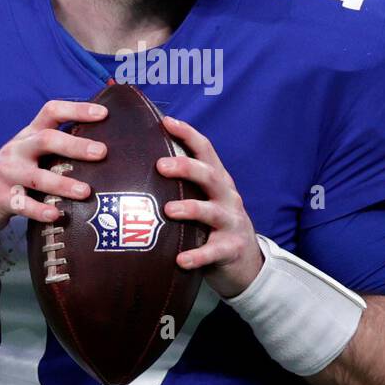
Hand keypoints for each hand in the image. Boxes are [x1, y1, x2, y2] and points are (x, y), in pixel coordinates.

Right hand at [0, 99, 107, 244]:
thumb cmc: (9, 176)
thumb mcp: (26, 155)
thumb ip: (53, 150)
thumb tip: (99, 149)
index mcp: (27, 136)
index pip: (51, 112)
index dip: (77, 109)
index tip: (103, 113)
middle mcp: (17, 151)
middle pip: (46, 139)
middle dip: (75, 145)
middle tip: (101, 152)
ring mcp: (7, 175)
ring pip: (37, 176)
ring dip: (63, 183)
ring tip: (85, 192)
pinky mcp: (0, 199)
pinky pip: (23, 205)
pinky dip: (40, 211)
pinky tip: (56, 215)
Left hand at [156, 115, 262, 298]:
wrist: (246, 263)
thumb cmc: (213, 225)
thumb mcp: (204, 199)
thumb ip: (183, 185)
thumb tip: (138, 165)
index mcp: (218, 181)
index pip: (205, 150)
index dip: (188, 134)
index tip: (166, 122)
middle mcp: (227, 197)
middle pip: (209, 176)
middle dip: (186, 167)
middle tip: (160, 166)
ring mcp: (231, 223)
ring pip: (212, 212)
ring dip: (190, 209)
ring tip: (168, 210)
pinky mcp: (231, 249)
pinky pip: (213, 252)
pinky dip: (197, 256)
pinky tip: (180, 260)